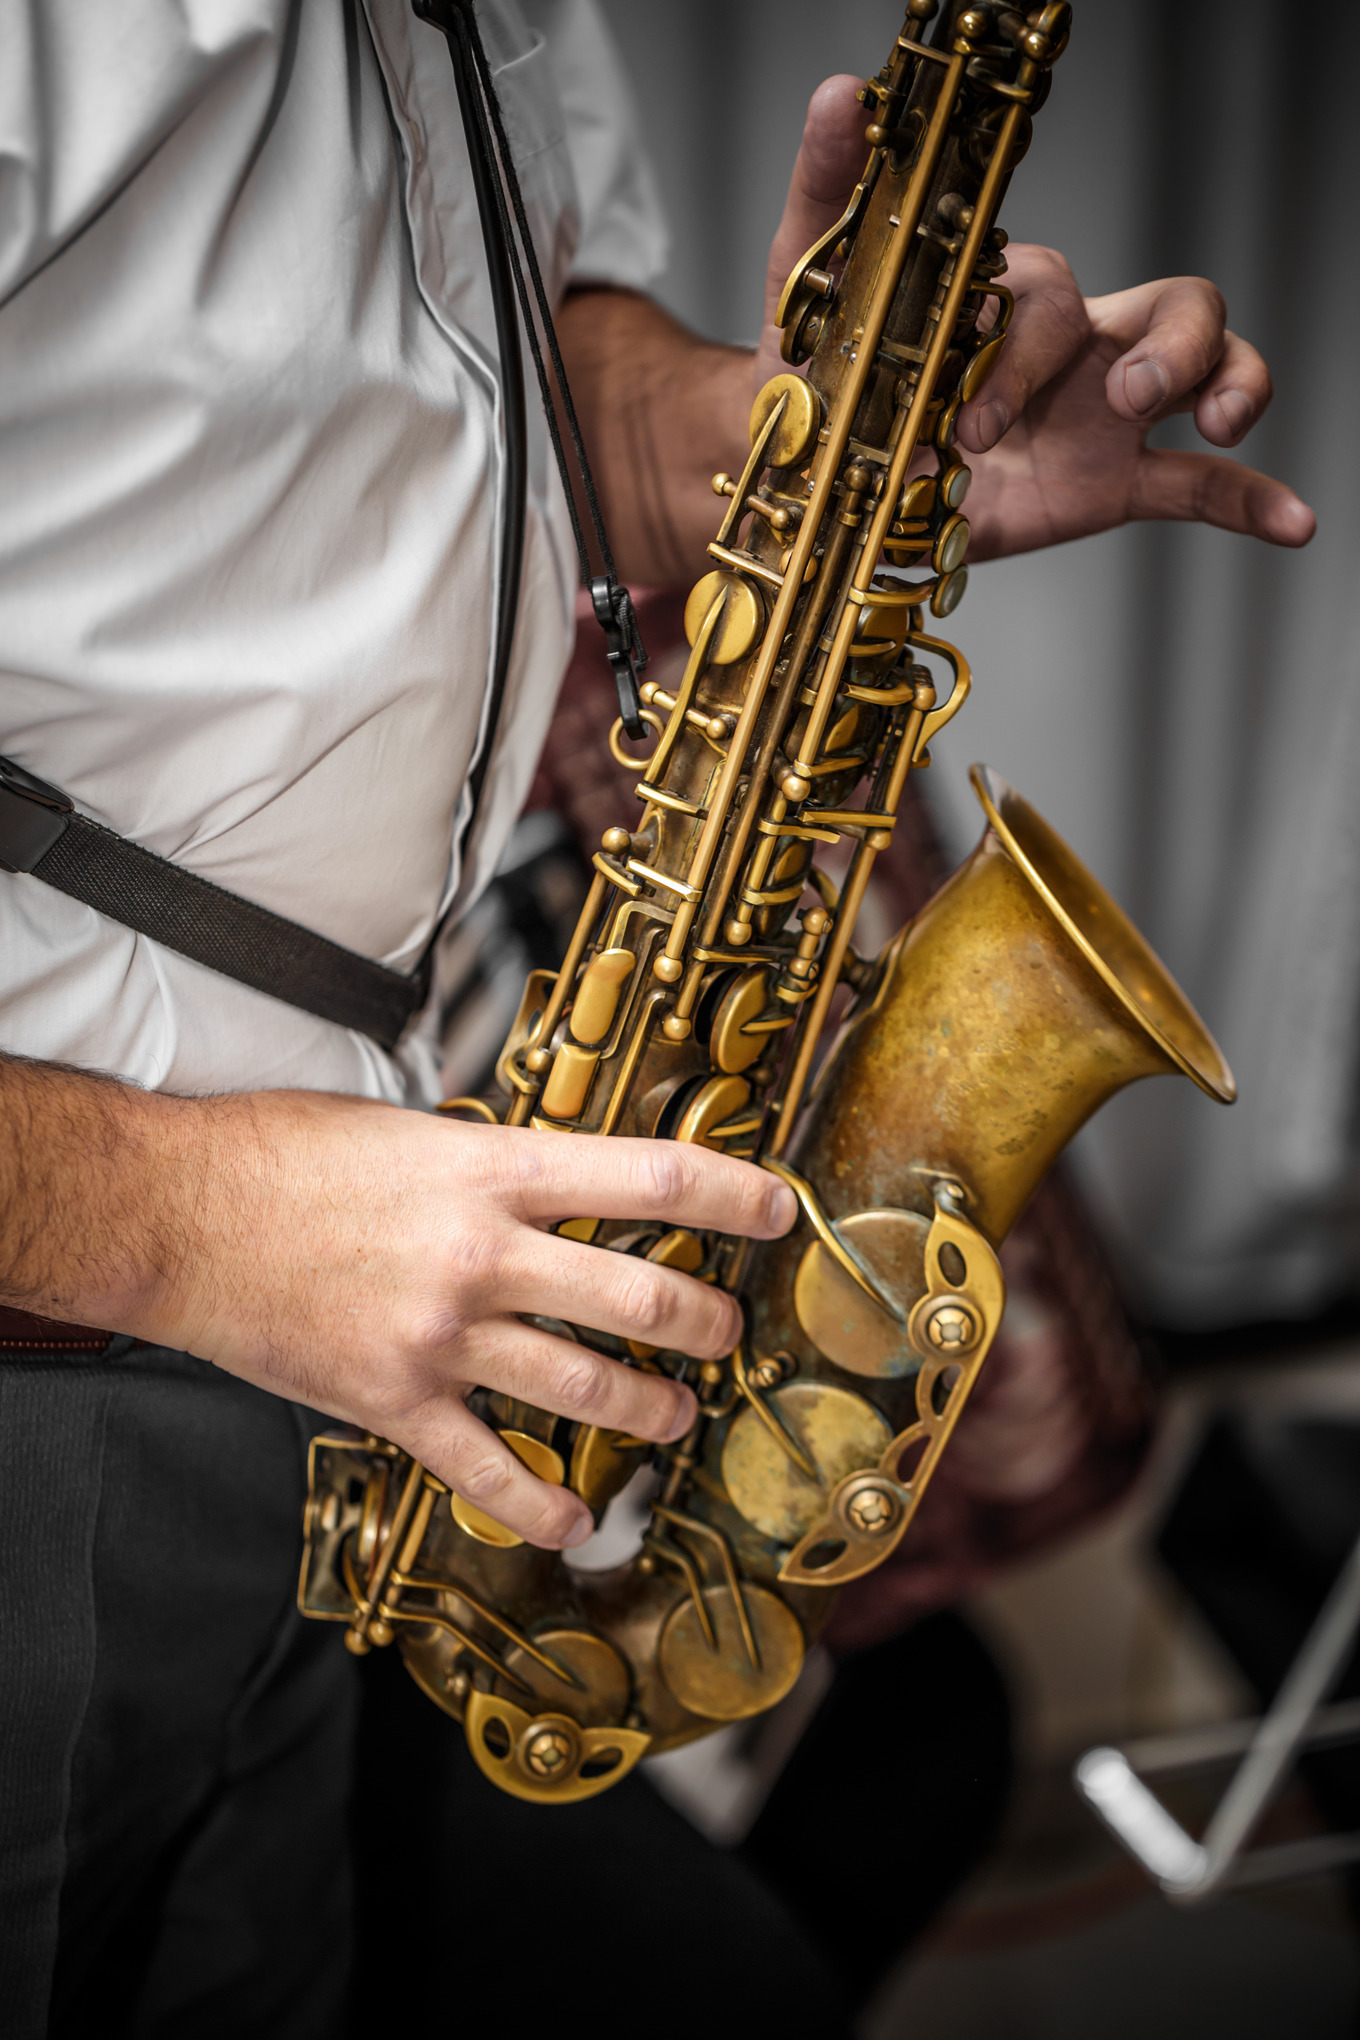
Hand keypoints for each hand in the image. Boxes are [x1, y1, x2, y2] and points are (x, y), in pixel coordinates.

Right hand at [0, 1061, 794, 1550]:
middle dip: (705, 1321)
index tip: (779, 1206)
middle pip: (638, 1296)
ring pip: (582, 1387)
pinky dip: (539, 1506)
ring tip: (674, 1417)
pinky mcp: (393, 1400)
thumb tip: (550, 1175)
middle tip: (727, 1330)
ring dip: (647, 1411)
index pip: (646, 1179)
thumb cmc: (279, 1154)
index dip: (731, 1193)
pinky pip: (485, 1469)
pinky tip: (575, 1524)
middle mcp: (481, 1254)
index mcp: (490, 1171)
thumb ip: (488, 1158)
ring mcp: (441, 1336)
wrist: (174, 1214)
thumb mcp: (406, 1126)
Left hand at [761, 77, 1314, 557]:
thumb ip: (829, 190)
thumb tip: (844, 93)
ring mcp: (1101, 410)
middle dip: (1156, 351)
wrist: (817, 484)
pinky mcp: (1111, 481)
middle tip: (1115, 401)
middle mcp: (1071, 343)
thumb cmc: (817, 379)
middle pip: (1170, 301)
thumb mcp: (807, 285)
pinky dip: (1253, 499)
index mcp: (1012, 296)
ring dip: (1226, 378)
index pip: (1056, 292)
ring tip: (1209, 418)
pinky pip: (1201, 485)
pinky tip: (1295, 523)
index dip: (1027, 352)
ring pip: (1208, 361)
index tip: (968, 422)